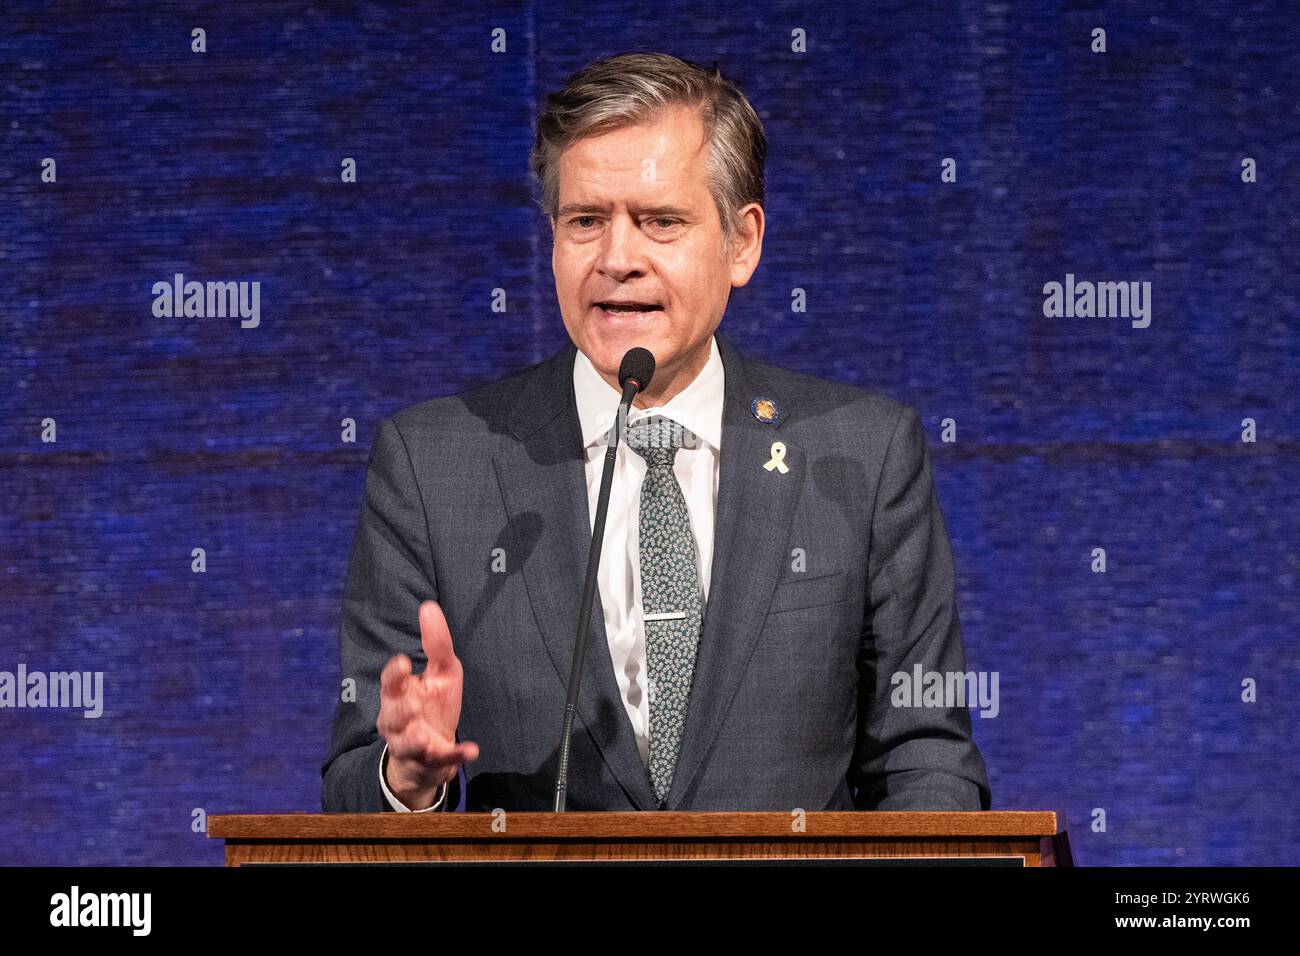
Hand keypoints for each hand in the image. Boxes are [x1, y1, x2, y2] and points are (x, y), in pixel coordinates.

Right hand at [378, 600, 479, 808]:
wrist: (433, 751)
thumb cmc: (432, 703)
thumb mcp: (441, 671)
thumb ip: (435, 643)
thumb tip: (429, 607)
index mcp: (399, 695)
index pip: (390, 683)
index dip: (394, 674)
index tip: (403, 662)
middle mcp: (398, 721)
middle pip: (391, 716)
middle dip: (399, 711)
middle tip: (411, 704)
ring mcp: (413, 745)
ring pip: (406, 745)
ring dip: (414, 740)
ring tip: (423, 736)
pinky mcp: (432, 762)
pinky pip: (443, 761)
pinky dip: (457, 756)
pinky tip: (472, 750)